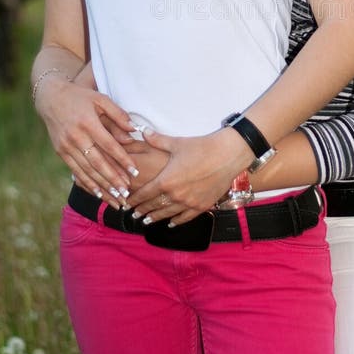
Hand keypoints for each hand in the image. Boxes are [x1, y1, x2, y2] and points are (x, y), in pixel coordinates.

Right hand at [34, 75, 136, 208]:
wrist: (50, 98)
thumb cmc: (80, 97)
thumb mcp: (100, 98)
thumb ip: (118, 114)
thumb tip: (134, 131)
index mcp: (88, 122)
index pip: (109, 145)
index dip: (122, 160)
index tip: (134, 172)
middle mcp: (76, 136)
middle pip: (97, 162)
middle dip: (113, 179)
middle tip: (126, 193)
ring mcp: (66, 146)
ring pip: (87, 170)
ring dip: (102, 186)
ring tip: (116, 198)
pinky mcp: (61, 152)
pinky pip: (76, 171)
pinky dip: (87, 184)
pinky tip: (98, 194)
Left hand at [129, 127, 253, 225]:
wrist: (227, 155)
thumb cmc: (201, 147)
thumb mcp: (177, 143)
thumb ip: (157, 140)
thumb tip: (143, 130)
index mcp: (166, 180)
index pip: (144, 194)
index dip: (134, 200)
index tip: (126, 204)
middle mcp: (175, 195)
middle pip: (154, 206)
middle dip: (142, 210)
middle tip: (134, 215)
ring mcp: (189, 203)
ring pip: (167, 214)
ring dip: (155, 218)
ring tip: (147, 221)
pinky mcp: (202, 206)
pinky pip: (185, 217)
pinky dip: (176, 221)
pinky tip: (171, 223)